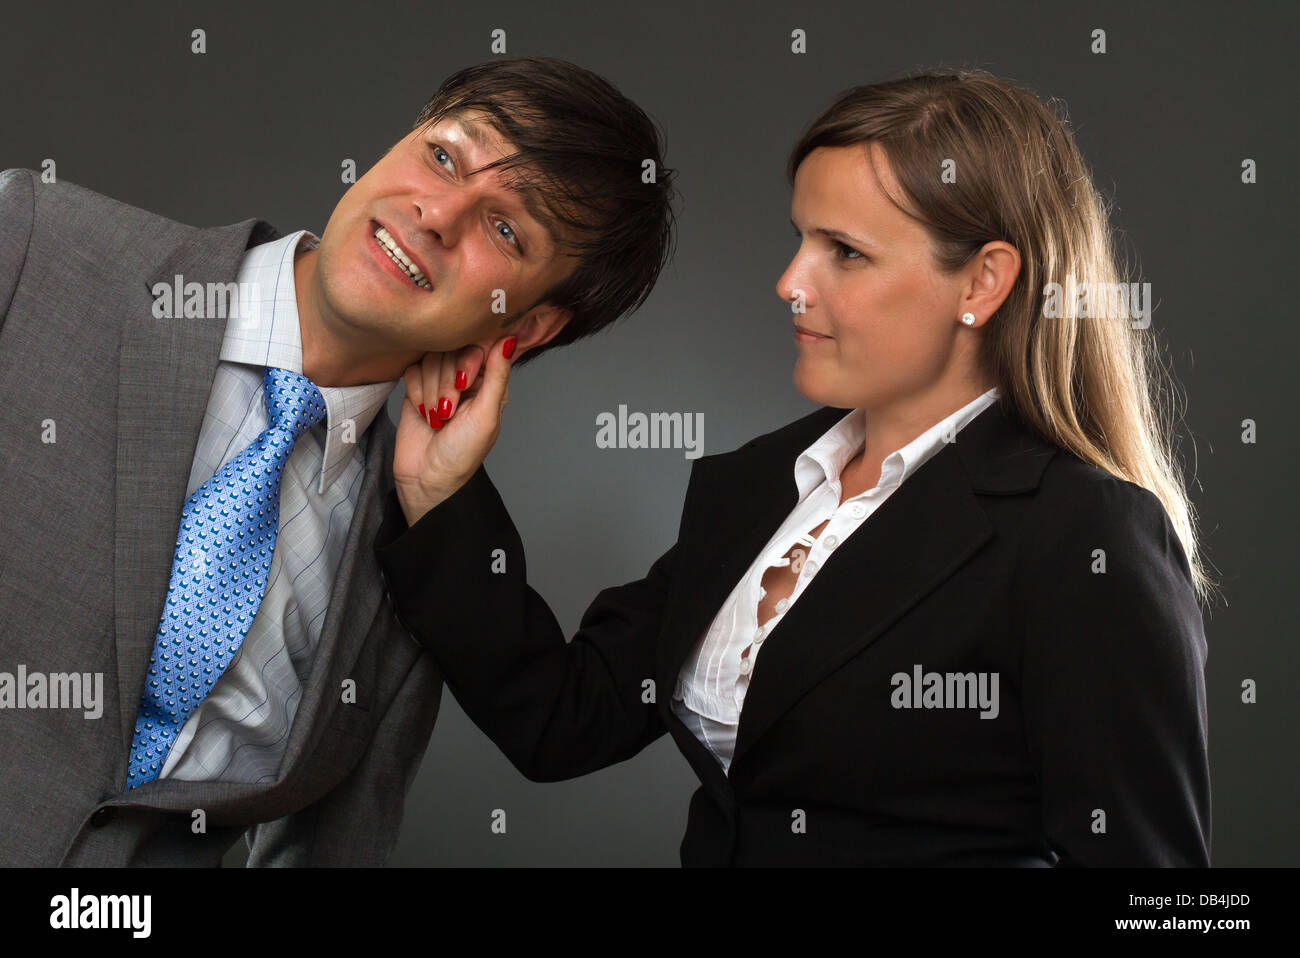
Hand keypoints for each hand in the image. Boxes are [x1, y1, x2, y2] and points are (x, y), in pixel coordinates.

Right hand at [392, 335, 516, 524]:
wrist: (427, 477)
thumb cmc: (463, 453)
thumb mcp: (486, 414)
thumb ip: (497, 375)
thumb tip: (509, 339)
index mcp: (490, 383)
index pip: (481, 345)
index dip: (469, 359)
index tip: (465, 383)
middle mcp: (466, 378)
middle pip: (452, 349)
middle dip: (447, 381)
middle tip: (449, 410)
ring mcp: (440, 381)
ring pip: (431, 358)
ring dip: (432, 389)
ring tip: (437, 416)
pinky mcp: (417, 387)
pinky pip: (412, 369)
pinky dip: (416, 391)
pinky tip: (423, 412)